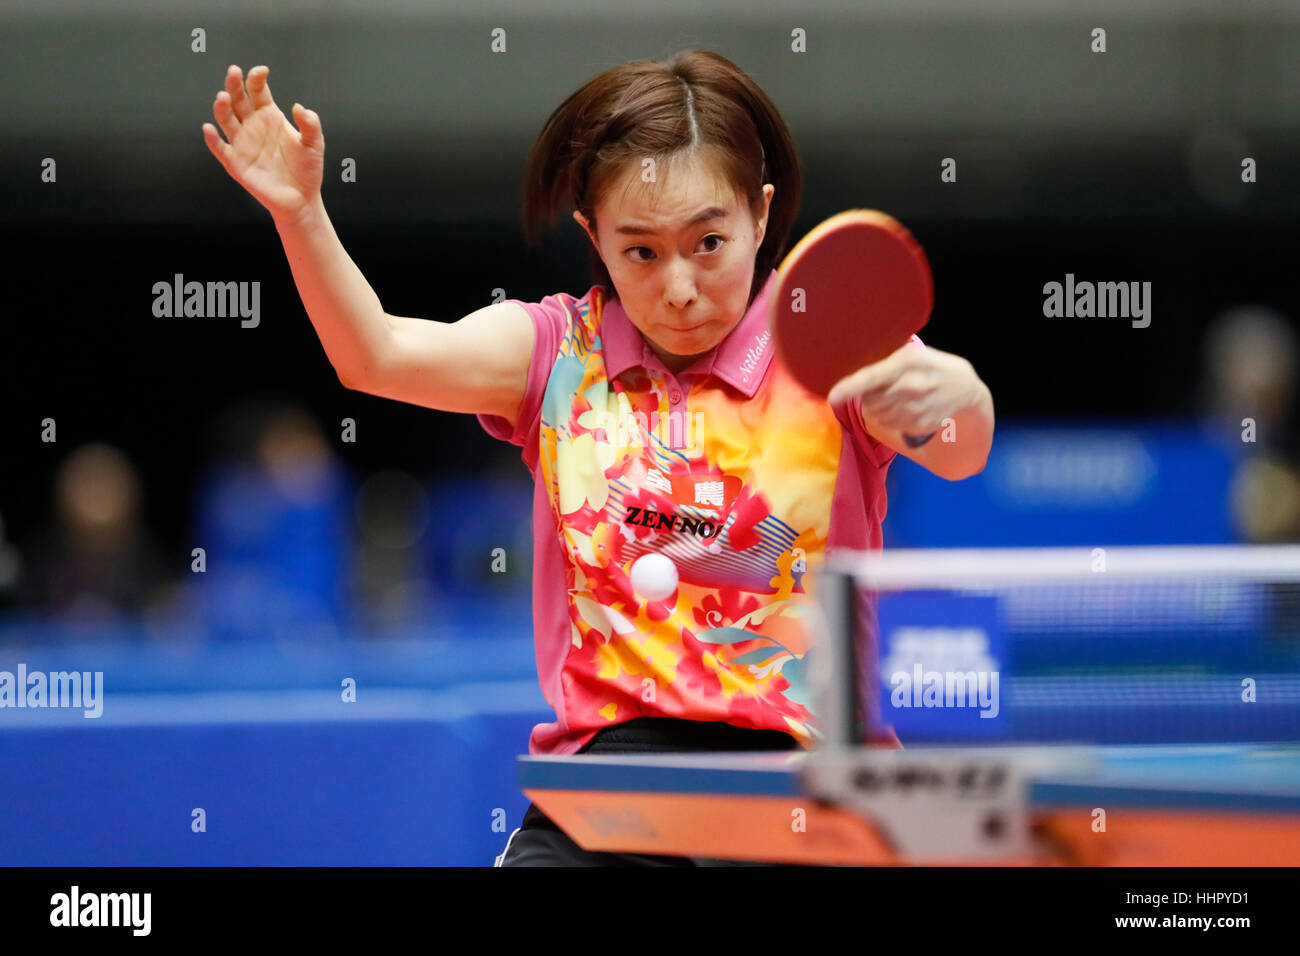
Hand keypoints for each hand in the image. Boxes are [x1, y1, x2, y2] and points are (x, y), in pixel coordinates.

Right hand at [202, 65, 324, 224]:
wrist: (302, 198)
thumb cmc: (308, 169)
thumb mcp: (314, 144)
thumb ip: (310, 124)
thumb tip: (298, 107)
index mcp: (269, 115)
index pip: (257, 90)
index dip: (256, 78)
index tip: (262, 71)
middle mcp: (252, 125)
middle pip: (238, 99)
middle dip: (234, 85)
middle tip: (234, 72)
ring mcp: (242, 143)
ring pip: (226, 119)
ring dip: (222, 107)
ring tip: (223, 97)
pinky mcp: (235, 162)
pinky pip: (220, 148)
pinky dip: (212, 139)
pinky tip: (210, 128)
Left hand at [826, 342, 979, 437]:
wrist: (965, 389)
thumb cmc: (931, 366)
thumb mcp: (914, 354)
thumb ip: (887, 359)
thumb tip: (852, 362)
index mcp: (908, 362)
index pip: (872, 376)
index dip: (850, 387)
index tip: (833, 396)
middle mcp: (912, 386)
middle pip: (869, 399)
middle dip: (865, 395)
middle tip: (878, 387)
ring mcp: (917, 408)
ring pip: (877, 414)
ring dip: (876, 407)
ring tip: (892, 396)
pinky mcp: (919, 424)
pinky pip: (889, 424)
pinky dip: (888, 417)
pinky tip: (902, 407)